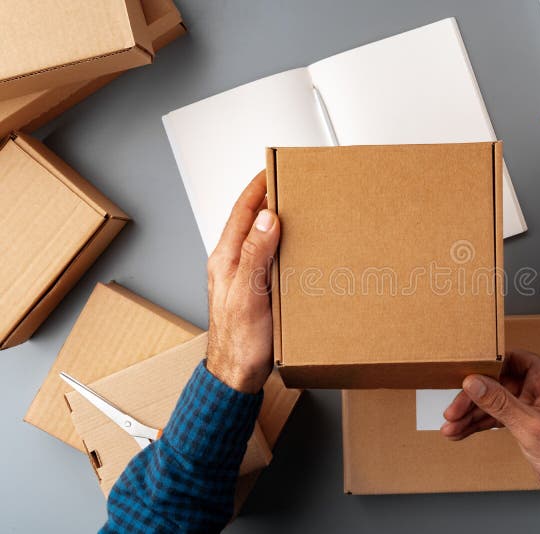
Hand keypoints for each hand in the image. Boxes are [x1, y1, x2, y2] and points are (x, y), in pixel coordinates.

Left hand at [206, 171, 280, 393]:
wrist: (236, 375)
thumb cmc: (239, 342)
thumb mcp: (248, 295)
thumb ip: (256, 256)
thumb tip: (267, 219)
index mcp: (226, 259)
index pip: (242, 213)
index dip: (257, 189)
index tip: (272, 170)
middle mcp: (233, 264)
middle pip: (251, 222)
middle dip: (270, 200)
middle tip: (291, 185)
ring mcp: (244, 277)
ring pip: (261, 240)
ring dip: (277, 223)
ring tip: (298, 210)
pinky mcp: (256, 291)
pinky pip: (269, 259)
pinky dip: (283, 247)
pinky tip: (297, 250)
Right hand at [441, 350, 539, 508]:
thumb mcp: (529, 427)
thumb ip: (499, 402)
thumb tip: (474, 382)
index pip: (511, 360)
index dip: (484, 370)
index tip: (462, 380)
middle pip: (499, 383)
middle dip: (473, 400)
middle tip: (452, 412)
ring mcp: (536, 402)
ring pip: (496, 401)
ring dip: (473, 415)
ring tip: (451, 427)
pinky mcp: (529, 417)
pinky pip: (500, 414)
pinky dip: (482, 423)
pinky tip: (462, 431)